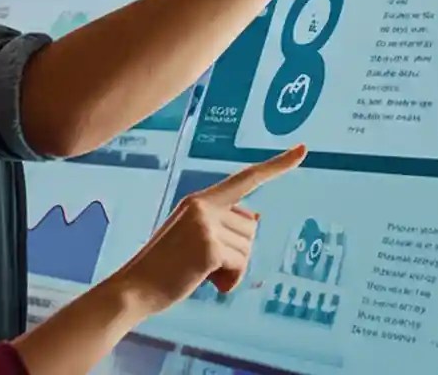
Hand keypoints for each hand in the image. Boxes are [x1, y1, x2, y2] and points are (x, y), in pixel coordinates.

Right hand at [114, 145, 306, 313]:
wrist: (135, 287)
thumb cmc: (165, 266)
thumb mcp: (193, 236)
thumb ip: (221, 223)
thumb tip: (256, 216)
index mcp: (199, 200)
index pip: (245, 178)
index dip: (276, 165)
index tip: (303, 150)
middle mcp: (203, 206)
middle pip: (252, 226)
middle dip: (238, 251)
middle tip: (206, 263)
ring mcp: (206, 225)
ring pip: (248, 248)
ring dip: (233, 268)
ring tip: (202, 273)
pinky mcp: (209, 247)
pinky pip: (240, 265)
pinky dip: (230, 280)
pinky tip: (208, 283)